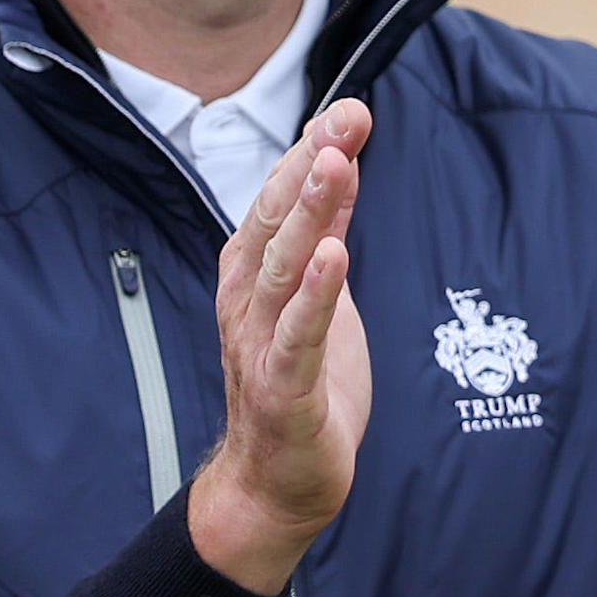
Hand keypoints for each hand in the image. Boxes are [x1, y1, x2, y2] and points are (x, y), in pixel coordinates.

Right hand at [184, 98, 374, 593]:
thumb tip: (341, 165)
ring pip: (281, 269)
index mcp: (252, 276)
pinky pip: (296, 337)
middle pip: (277, 223)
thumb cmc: (299, 390)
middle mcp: (247, 303)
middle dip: (310, 166)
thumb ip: (328, 234)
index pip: (279, 201)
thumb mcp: (320, 298)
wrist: (276, 486)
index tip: (348, 111)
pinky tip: (332, 256)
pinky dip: (313, 296)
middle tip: (344, 119)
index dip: (310, 154)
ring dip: (309, 215)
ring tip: (334, 165)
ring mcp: (259, 346)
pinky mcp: (283, 391)